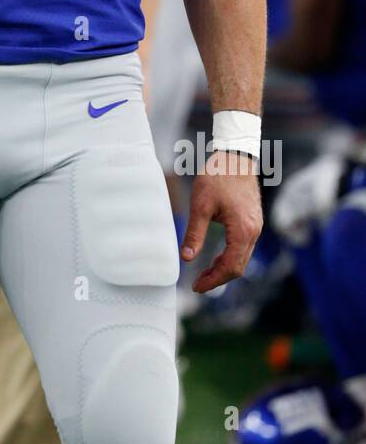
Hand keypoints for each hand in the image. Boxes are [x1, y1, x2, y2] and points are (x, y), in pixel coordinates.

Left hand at [180, 149, 262, 293]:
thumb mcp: (201, 205)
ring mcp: (256, 227)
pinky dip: (230, 257)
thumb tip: (186, 258)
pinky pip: (243, 248)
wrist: (235, 156)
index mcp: (243, 230)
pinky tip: (215, 258)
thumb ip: (194, 233)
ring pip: (242, 258)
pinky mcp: (253, 222)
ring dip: (223, 269)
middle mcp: (254, 232)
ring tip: (203, 274)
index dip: (213, 280)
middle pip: (238, 267)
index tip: (196, 286)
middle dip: (218, 278)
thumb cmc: (218, 176)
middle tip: (197, 284)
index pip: (230, 266)